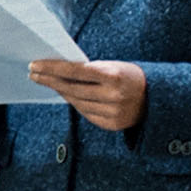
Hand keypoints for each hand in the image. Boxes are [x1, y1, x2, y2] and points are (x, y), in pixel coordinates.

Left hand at [32, 58, 147, 133]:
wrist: (157, 97)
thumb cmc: (130, 76)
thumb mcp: (113, 66)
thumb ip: (89, 70)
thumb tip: (58, 71)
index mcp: (113, 76)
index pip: (74, 71)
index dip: (52, 68)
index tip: (34, 65)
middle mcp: (113, 96)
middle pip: (71, 89)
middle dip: (50, 80)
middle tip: (33, 74)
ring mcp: (112, 112)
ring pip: (76, 102)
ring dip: (62, 92)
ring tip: (50, 83)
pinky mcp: (112, 125)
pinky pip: (86, 113)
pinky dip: (76, 103)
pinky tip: (69, 96)